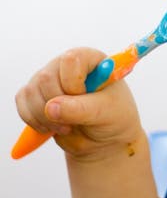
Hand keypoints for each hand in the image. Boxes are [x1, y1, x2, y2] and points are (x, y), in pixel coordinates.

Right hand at [15, 47, 143, 158]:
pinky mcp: (36, 95)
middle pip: (46, 78)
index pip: (71, 60)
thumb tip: (51, 107)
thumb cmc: (114, 117)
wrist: (105, 137)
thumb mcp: (106, 112)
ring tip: (66, 127)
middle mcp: (66, 65)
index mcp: (90, 59)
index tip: (84, 99)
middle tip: (74, 123)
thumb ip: (81, 108)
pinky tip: (51, 128)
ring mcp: (49, 78)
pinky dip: (33, 120)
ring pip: (31, 92)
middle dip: (58, 106)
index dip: (73, 84)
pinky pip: (22, 102)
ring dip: (45, 117)